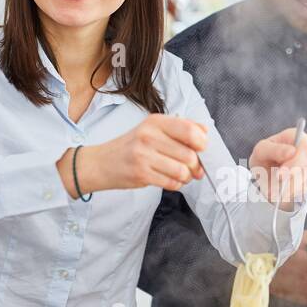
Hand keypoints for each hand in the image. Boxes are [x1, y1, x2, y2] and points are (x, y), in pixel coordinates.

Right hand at [60, 114, 207, 194]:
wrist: (101, 163)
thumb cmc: (132, 146)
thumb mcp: (153, 129)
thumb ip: (180, 128)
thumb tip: (206, 132)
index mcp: (155, 122)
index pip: (189, 130)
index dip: (202, 143)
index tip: (201, 150)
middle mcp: (149, 136)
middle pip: (189, 154)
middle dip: (195, 165)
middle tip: (192, 168)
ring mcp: (143, 155)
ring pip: (182, 171)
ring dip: (186, 177)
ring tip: (181, 175)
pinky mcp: (141, 174)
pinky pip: (171, 182)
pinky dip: (176, 184)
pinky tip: (170, 180)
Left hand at [250, 126, 306, 206]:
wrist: (269, 170)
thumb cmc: (265, 157)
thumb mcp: (262, 151)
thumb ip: (274, 150)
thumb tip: (292, 152)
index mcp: (297, 135)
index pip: (305, 148)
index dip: (295, 163)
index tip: (280, 175)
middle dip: (292, 180)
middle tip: (276, 191)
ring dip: (292, 188)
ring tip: (278, 192)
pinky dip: (296, 190)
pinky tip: (286, 191)